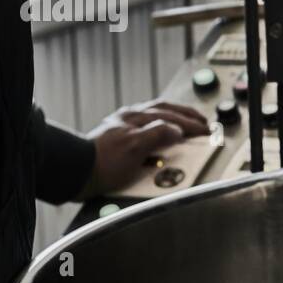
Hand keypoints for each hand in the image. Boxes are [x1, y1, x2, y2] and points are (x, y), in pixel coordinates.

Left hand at [81, 100, 208, 197]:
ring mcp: (122, 126)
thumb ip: (157, 134)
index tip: (206, 131)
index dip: (190, 123)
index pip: (170, 115)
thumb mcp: (134, 147)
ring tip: (185, 124)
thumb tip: (177, 129)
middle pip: (163, 110)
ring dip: (172, 117)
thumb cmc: (102, 162)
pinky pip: (144, 125)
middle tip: (202, 122)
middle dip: (185, 115)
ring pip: (153, 115)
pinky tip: (159, 134)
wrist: (76, 172)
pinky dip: (159, 127)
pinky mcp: (117, 138)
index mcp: (135, 117)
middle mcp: (129, 118)